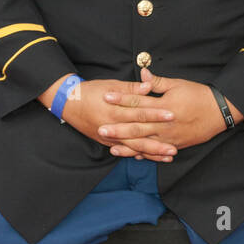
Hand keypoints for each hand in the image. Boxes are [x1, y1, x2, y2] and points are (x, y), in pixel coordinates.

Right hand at [39, 75, 177, 161]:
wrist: (68, 103)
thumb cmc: (90, 91)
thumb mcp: (110, 85)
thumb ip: (131, 88)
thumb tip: (148, 86)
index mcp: (114, 110)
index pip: (139, 112)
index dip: (156, 114)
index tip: (172, 115)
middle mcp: (111, 126)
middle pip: (138, 136)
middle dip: (157, 142)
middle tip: (174, 147)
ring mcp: (108, 137)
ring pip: (133, 147)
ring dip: (151, 153)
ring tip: (168, 156)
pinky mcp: (106, 142)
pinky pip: (125, 151)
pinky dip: (138, 154)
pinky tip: (150, 158)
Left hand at [101, 69, 243, 157]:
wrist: (220, 112)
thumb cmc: (198, 95)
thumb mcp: (178, 85)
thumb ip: (157, 83)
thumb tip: (141, 74)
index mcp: (164, 105)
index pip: (138, 101)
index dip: (121, 99)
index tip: (106, 97)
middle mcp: (165, 123)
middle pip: (137, 126)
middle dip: (118, 128)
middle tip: (100, 128)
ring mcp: (170, 137)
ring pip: (145, 143)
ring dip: (127, 145)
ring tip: (111, 146)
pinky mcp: (175, 145)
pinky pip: (157, 151)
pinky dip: (145, 154)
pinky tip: (133, 156)